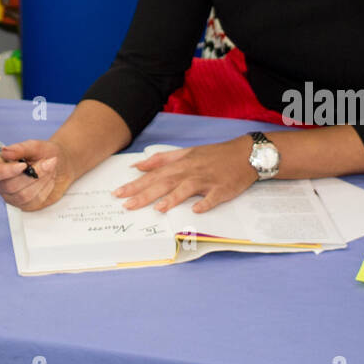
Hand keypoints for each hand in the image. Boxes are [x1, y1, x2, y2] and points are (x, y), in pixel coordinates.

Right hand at [0, 138, 74, 211]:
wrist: (60, 164)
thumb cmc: (44, 153)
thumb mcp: (35, 146)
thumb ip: (20, 148)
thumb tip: (5, 151)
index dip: (6, 171)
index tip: (23, 166)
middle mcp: (2, 183)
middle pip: (9, 186)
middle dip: (31, 175)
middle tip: (46, 162)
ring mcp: (12, 196)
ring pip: (23, 195)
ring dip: (40, 181)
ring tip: (49, 168)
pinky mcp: (25, 205)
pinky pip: (34, 201)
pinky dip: (45, 188)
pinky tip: (49, 179)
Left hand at [112, 137, 257, 213]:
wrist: (244, 153)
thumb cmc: (213, 155)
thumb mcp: (186, 152)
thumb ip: (162, 159)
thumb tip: (139, 165)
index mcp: (181, 163)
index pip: (154, 174)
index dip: (136, 184)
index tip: (119, 192)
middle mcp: (191, 171)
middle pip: (165, 182)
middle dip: (145, 193)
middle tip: (126, 204)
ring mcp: (207, 180)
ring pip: (186, 189)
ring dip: (172, 198)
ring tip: (157, 209)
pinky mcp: (222, 189)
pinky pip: (213, 198)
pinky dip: (205, 204)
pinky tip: (196, 211)